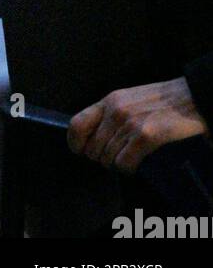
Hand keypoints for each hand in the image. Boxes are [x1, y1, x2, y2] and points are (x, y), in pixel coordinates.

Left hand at [68, 78, 209, 173]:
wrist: (193, 97)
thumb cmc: (163, 101)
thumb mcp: (130, 99)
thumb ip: (112, 113)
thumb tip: (97, 135)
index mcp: (110, 100)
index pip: (77, 123)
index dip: (75, 142)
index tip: (80, 151)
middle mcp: (116, 111)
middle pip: (93, 148)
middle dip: (101, 158)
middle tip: (114, 157)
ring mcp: (130, 124)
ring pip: (108, 158)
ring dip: (116, 164)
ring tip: (129, 159)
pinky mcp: (147, 136)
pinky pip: (124, 163)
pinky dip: (127, 169)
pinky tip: (135, 165)